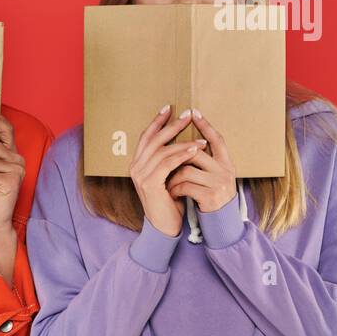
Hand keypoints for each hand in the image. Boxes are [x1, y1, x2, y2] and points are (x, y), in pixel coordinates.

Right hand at [129, 105, 207, 237]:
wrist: (164, 227)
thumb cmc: (169, 202)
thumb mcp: (167, 177)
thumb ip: (167, 161)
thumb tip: (180, 141)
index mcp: (137, 164)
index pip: (146, 137)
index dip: (156, 122)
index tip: (169, 108)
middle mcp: (135, 168)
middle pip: (153, 140)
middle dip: (171, 126)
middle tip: (187, 115)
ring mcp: (140, 176)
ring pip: (162, 151)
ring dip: (183, 142)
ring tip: (201, 138)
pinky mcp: (150, 183)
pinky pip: (167, 163)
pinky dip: (182, 155)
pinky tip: (195, 150)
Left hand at [165, 110, 236, 212]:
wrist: (220, 223)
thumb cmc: (211, 196)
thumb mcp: (211, 177)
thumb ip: (203, 162)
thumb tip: (184, 144)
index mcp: (226, 163)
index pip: (217, 139)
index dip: (206, 125)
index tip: (193, 111)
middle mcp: (226, 170)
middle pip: (195, 152)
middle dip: (176, 158)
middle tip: (163, 163)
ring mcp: (219, 183)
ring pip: (186, 169)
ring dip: (172, 177)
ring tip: (167, 184)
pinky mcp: (210, 195)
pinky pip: (184, 185)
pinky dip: (174, 189)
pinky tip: (172, 194)